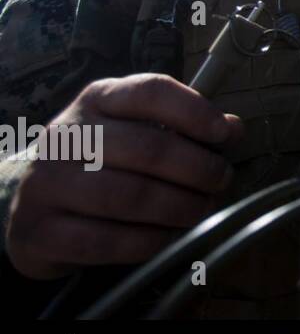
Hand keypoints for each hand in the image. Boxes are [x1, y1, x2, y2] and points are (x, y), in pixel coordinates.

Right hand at [5, 74, 241, 279]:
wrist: (31, 200)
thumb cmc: (101, 159)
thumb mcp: (137, 128)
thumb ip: (184, 125)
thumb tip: (234, 129)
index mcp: (97, 99)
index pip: (150, 91)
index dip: (195, 112)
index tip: (226, 134)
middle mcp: (67, 136)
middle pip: (148, 148)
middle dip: (198, 168)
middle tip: (221, 180)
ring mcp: (47, 184)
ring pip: (129, 197)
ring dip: (179, 207)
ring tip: (201, 209)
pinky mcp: (39, 232)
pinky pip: (106, 241)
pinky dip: (149, 241)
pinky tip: (169, 237)